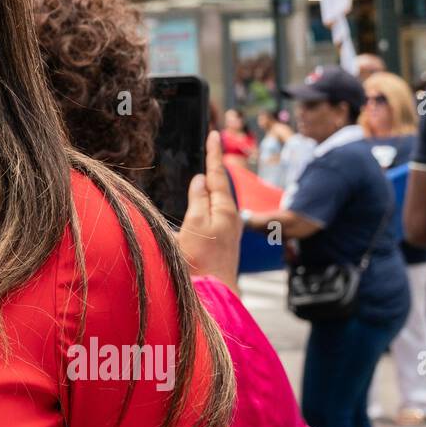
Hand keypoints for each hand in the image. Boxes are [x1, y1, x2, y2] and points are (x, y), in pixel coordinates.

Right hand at [174, 131, 241, 293]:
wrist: (213, 293)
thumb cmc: (201, 260)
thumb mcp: (195, 224)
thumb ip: (199, 200)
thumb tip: (201, 179)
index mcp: (224, 209)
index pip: (217, 173)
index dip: (214, 153)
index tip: (215, 133)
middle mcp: (230, 217)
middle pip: (219, 186)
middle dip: (214, 167)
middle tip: (212, 146)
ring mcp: (227, 230)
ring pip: (216, 201)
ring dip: (209, 187)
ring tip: (205, 172)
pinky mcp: (221, 242)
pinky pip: (213, 214)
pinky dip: (206, 204)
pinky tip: (201, 206)